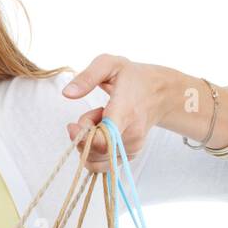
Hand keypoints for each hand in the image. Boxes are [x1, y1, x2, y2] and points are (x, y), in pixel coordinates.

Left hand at [61, 54, 171, 170]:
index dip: (82, 137)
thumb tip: (67, 93)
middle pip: (93, 150)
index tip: (72, 124)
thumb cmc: (133, 77)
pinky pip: (101, 164)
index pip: (102, 141)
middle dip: (83, 134)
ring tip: (102, 121)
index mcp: (125, 113)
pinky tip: (105, 132)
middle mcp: (131, 136)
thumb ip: (87, 77)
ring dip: (89, 143)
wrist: (160, 93)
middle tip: (95, 113)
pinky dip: (96, 150)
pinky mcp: (129, 156)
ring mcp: (131, 148)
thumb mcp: (109, 64)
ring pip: (95, 159)